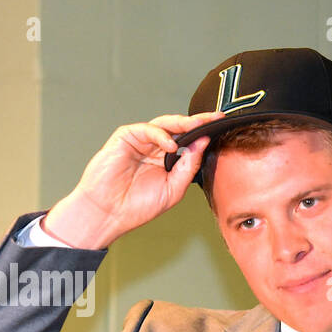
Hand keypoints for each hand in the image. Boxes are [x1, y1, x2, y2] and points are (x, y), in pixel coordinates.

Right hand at [43, 111, 225, 248]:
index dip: (204, 133)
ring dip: (182, 124)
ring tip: (197, 126)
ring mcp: (140, 141)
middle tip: (214, 118)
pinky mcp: (125, 137)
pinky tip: (170, 145)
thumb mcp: (174, 189)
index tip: (221, 126)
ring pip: (164, 124)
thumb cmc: (138, 206)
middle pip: (179, 128)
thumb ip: (189, 166)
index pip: (189, 142)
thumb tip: (203, 143)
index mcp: (167, 160)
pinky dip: (160, 135)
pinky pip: (146, 129)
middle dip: (197, 122)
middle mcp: (155, 148)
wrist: (110, 213)